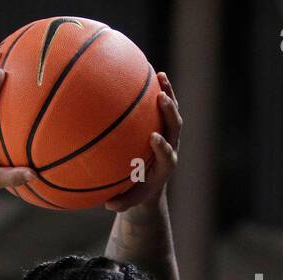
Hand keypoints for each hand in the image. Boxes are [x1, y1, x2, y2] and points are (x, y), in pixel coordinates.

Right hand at [104, 72, 181, 212]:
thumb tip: (107, 203)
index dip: (163, 146)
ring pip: (172, 112)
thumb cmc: (135, 193)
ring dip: (168, 94)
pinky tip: (148, 73)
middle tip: (161, 99)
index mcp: (165, 166)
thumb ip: (120, 203)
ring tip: (160, 76)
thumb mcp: (127, 202)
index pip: (167, 154)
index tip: (154, 137)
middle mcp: (171, 147)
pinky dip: (158, 90)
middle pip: (175, 127)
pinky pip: (162, 105)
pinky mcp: (163, 125)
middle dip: (170, 113)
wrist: (151, 184)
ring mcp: (169, 134)